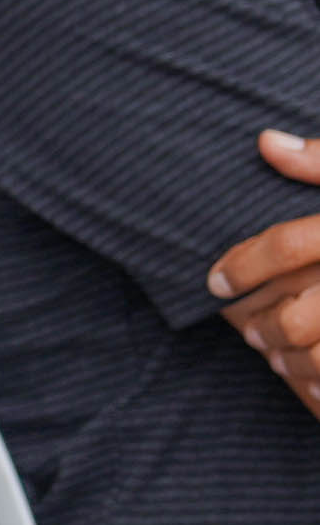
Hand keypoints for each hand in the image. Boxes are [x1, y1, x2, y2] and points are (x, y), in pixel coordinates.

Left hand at [209, 131, 319, 418]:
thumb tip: (265, 143)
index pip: (289, 246)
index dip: (244, 265)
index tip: (215, 281)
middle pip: (298, 320)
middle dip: (264, 329)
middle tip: (249, 330)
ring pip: (319, 358)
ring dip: (290, 361)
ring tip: (275, 353)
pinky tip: (312, 381)